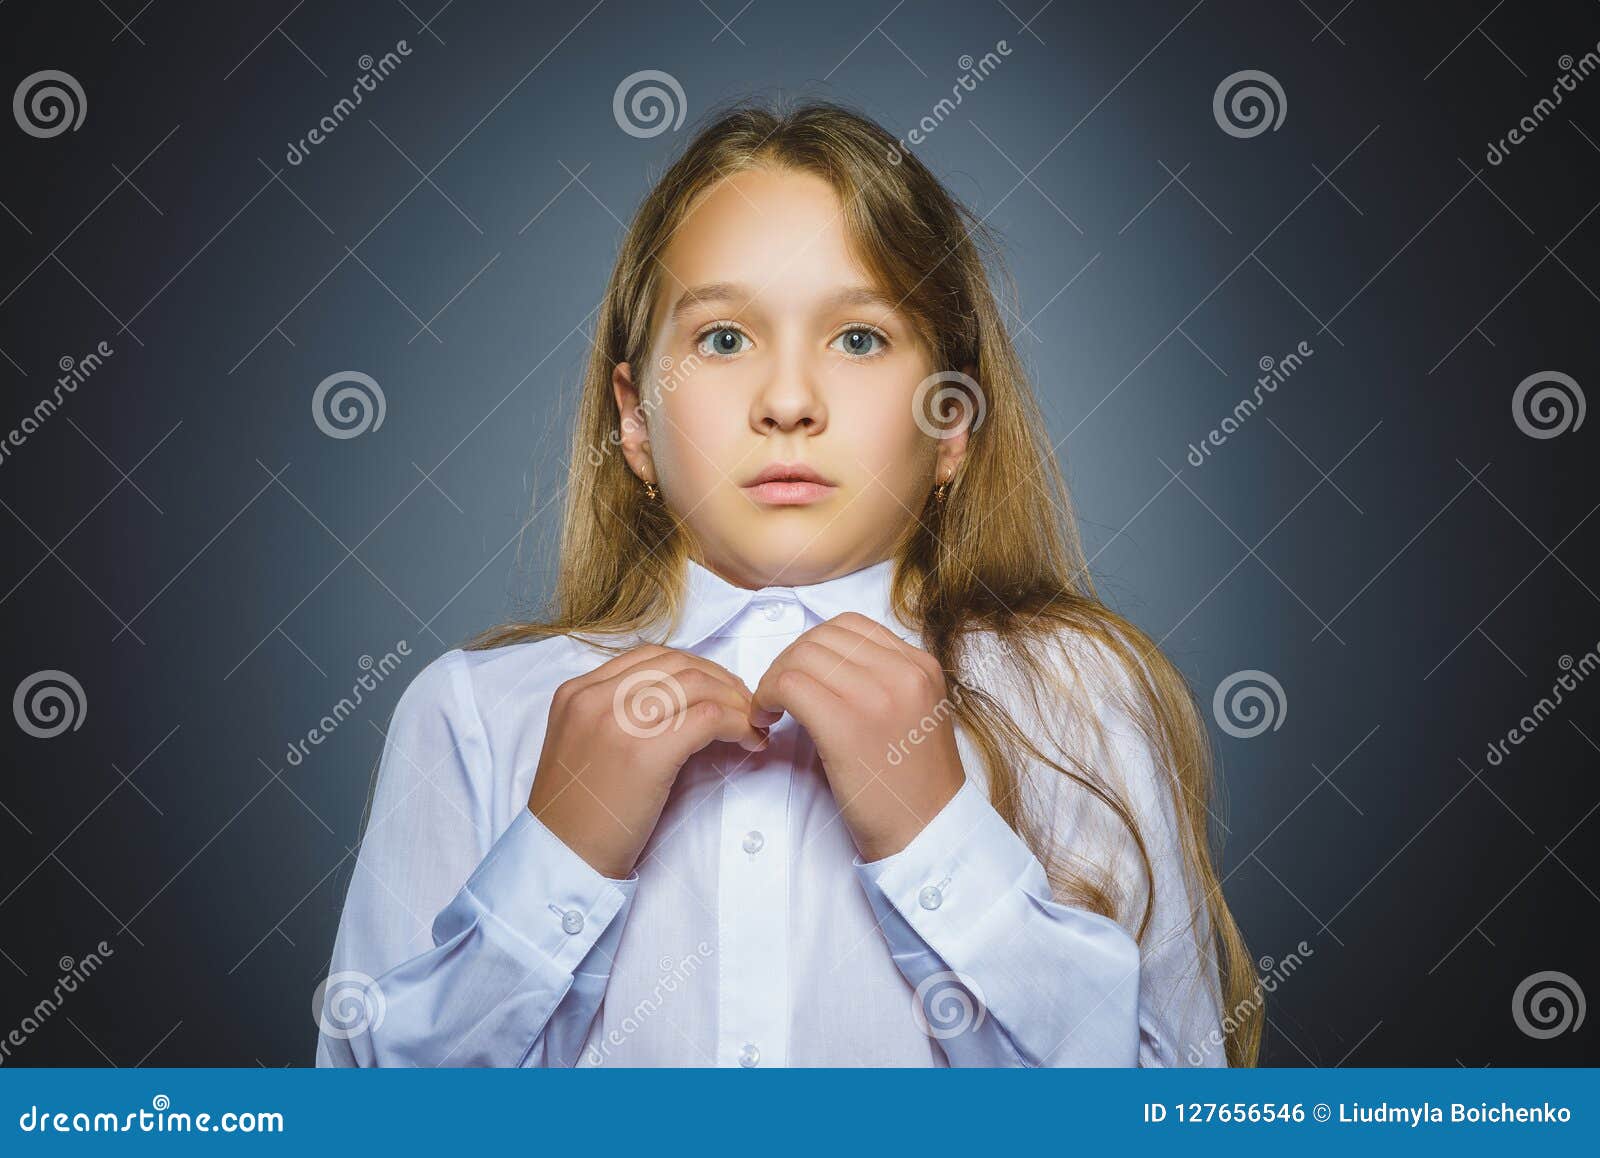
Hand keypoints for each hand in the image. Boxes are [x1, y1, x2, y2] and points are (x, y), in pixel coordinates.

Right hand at [529, 644, 768, 878]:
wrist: (562, 859)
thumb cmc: (578, 813)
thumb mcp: (584, 744)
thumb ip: (618, 714)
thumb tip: (685, 703)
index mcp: (577, 692)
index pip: (649, 658)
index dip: (694, 668)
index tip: (719, 689)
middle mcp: (594, 698)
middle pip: (677, 664)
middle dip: (721, 680)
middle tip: (744, 704)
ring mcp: (618, 723)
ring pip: (697, 685)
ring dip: (735, 701)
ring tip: (750, 725)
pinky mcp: (645, 753)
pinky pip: (709, 718)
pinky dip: (737, 725)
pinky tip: (748, 742)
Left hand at [747, 612, 964, 861]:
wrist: (929, 835)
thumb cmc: (915, 786)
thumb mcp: (917, 714)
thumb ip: (884, 680)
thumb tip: (826, 665)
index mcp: (921, 667)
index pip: (851, 627)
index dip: (814, 648)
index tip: (803, 676)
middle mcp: (903, 673)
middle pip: (822, 637)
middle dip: (790, 660)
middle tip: (779, 695)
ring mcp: (877, 697)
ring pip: (802, 656)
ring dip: (775, 678)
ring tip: (772, 710)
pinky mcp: (847, 727)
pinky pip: (790, 686)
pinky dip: (767, 697)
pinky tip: (768, 721)